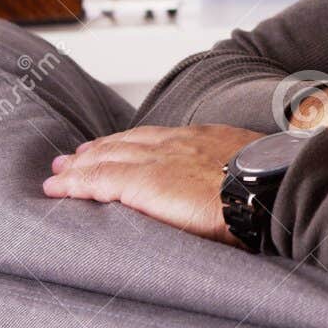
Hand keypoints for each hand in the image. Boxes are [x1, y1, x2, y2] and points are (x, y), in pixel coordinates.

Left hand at [42, 124, 262, 246]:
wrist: (268, 190)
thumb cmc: (272, 185)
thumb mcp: (256, 167)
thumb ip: (239, 170)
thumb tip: (243, 186)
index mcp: (203, 138)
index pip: (156, 137)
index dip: (130, 142)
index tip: (114, 147)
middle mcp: (175, 143)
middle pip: (124, 143)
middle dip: (97, 150)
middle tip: (73, 157)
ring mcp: (157, 160)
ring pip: (104, 159)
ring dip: (78, 166)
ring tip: (58, 173)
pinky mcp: (141, 182)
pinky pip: (96, 181)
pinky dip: (72, 184)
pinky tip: (56, 189)